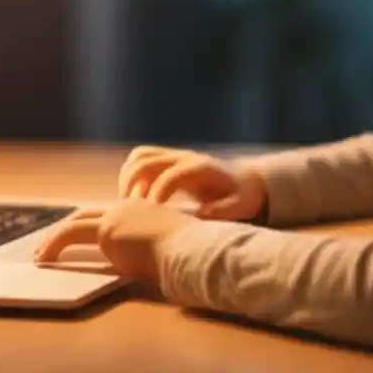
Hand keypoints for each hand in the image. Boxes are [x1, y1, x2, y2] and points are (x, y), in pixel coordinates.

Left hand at [33, 199, 196, 282]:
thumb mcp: (167, 251)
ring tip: (41, 255)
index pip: (107, 215)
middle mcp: (127, 208)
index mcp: (143, 211)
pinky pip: (69, 234)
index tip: (74, 238)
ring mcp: (116, 216)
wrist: (191, 252)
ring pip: (75, 222)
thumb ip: (149, 252)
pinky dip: (54, 244)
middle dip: (65, 230)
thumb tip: (142, 266)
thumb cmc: (188, 258)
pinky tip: (45, 259)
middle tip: (48, 245)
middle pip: (86, 215)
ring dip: (54, 238)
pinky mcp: (107, 229)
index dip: (88, 226)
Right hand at [118, 146, 267, 221]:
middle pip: (145, 161)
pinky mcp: (168, 160)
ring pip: (138, 156)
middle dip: (133, 186)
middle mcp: (184, 157)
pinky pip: (140, 159)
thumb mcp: (240, 206)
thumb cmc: (243, 197)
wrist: (245, 180)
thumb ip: (223, 211)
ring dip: (127, 179)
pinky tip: (135, 197)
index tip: (150, 217)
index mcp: (200, 168)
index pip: (169, 177)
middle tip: (131, 211)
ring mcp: (175, 155)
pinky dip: (130, 176)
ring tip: (129, 204)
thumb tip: (200, 215)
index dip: (156, 197)